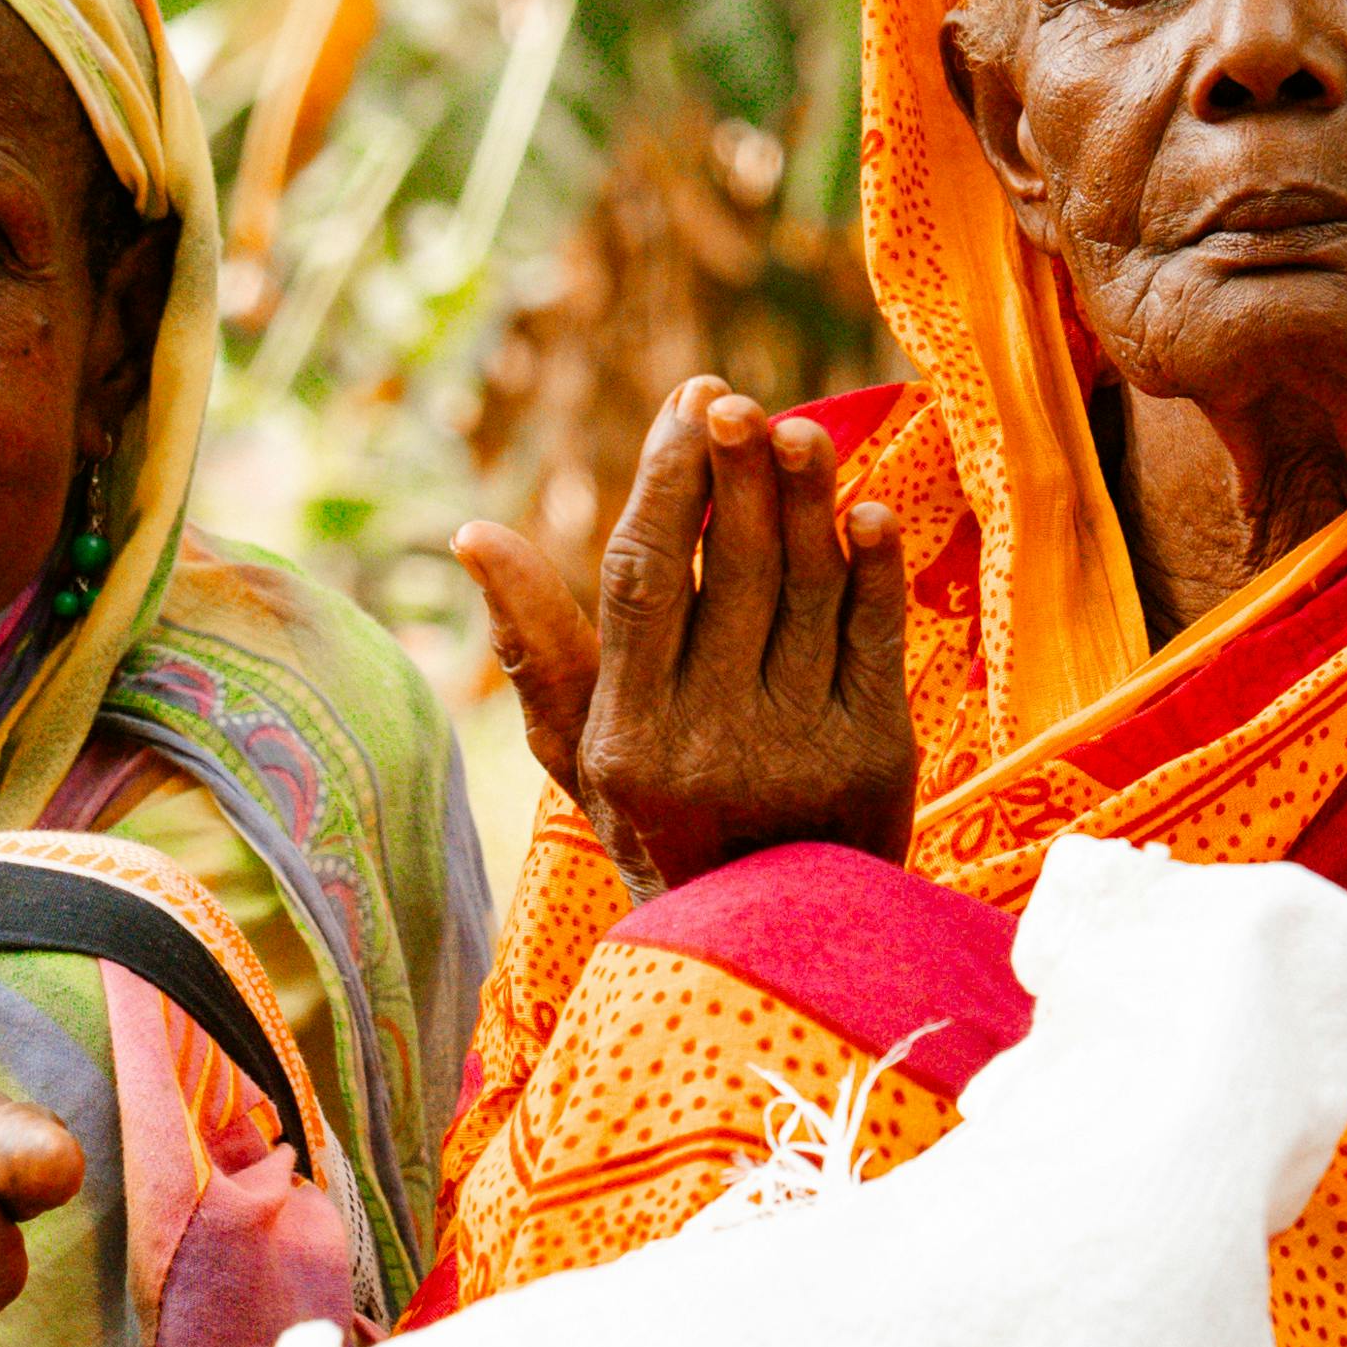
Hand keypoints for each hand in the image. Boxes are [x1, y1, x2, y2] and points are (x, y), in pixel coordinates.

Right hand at [454, 380, 920, 898]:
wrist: (767, 942)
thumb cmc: (658, 825)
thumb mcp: (578, 753)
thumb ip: (535, 646)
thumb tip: (472, 534)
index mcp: (628, 734)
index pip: (644, 576)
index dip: (668, 480)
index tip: (687, 404)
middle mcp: (709, 739)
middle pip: (732, 571)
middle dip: (738, 472)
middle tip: (741, 403)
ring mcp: (797, 748)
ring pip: (807, 593)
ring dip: (809, 501)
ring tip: (803, 432)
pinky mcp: (873, 757)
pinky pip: (875, 642)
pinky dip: (874, 573)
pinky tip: (868, 514)